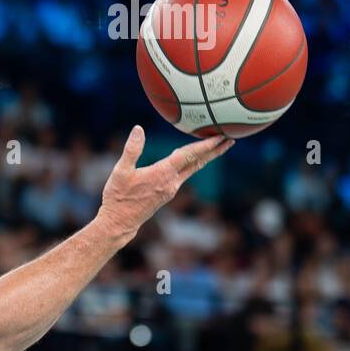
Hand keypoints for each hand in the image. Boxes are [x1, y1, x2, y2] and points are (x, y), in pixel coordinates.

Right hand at [95, 125, 232, 243]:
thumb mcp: (120, 171)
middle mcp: (171, 182)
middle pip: (198, 163)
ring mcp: (170, 189)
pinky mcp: (167, 194)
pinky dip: (191, 163)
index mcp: (162, 174)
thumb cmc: (118, 196)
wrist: (120, 221)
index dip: (206, 145)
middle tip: (230, 139)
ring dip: (205, 157)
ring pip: (192, 169)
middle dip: (215, 151)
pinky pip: (183, 174)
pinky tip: (187, 159)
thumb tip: (138, 129)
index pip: (189, 156)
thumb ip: (132, 149)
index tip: (221, 136)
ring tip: (216, 147)